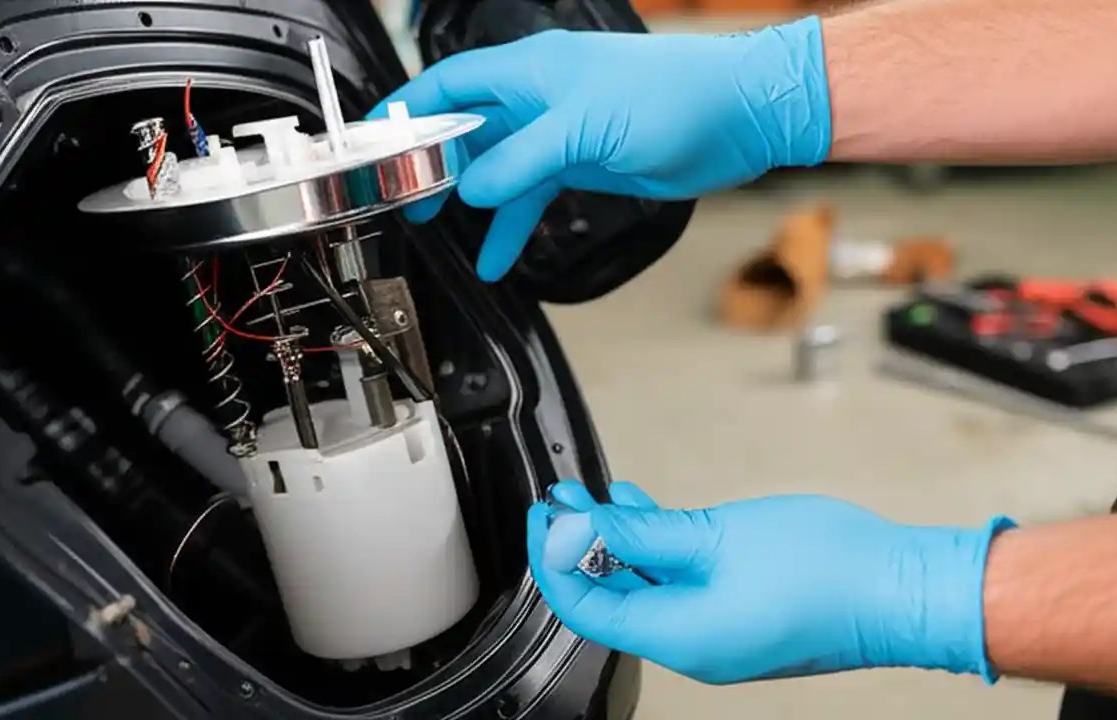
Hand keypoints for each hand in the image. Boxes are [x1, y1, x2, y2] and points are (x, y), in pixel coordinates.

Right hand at [369, 17, 831, 280]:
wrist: (739, 116)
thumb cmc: (672, 96)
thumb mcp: (584, 129)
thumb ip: (521, 161)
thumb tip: (471, 189)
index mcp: (530, 70)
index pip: (450, 83)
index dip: (410, 109)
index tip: (377, 140)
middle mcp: (538, 97)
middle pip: (466, 127)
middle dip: (433, 162)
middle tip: (403, 197)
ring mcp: (559, 131)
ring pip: (498, 167)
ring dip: (471, 201)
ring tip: (437, 231)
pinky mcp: (583, 162)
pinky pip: (532, 194)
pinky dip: (514, 225)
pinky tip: (497, 258)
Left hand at [528, 482, 1013, 684]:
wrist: (902, 590)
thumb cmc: (827, 569)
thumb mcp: (714, 537)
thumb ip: (642, 534)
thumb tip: (582, 529)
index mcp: (678, 637)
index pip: (585, 606)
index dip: (554, 558)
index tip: (545, 514)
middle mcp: (691, 645)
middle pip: (610, 598)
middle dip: (579, 545)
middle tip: (562, 499)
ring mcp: (717, 632)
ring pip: (644, 589)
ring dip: (616, 542)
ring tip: (593, 497)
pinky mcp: (739, 614)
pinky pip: (678, 586)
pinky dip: (654, 550)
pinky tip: (643, 511)